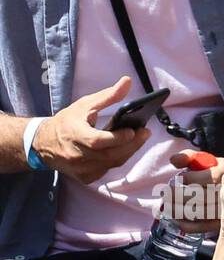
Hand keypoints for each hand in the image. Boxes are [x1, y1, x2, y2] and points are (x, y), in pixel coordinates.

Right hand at [32, 76, 150, 183]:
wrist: (43, 144)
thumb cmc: (66, 122)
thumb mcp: (84, 105)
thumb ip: (108, 96)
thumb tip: (127, 82)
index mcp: (73, 135)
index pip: (98, 141)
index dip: (117, 138)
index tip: (133, 130)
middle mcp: (76, 155)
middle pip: (110, 155)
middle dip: (131, 144)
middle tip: (145, 132)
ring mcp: (81, 169)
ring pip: (112, 164)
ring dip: (128, 151)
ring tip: (139, 138)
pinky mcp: (85, 177)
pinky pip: (107, 170)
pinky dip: (117, 159)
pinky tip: (125, 149)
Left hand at [164, 149, 223, 234]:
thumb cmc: (217, 174)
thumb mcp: (208, 161)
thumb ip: (189, 156)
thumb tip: (173, 160)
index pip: (207, 178)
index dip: (187, 179)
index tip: (176, 180)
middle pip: (200, 197)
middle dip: (177, 195)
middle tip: (165, 194)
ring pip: (198, 213)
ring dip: (177, 210)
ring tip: (166, 206)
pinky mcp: (221, 225)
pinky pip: (201, 227)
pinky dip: (185, 224)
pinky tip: (175, 219)